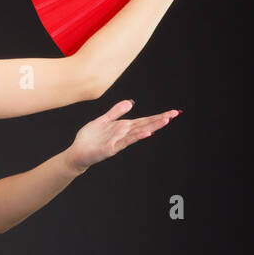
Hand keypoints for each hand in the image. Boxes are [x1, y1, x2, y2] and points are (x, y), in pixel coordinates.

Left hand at [65, 100, 180, 173]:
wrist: (78, 152)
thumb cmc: (89, 138)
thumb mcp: (104, 120)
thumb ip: (117, 111)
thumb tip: (131, 102)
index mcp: (124, 127)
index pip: (144, 120)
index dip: (158, 116)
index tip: (173, 112)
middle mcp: (124, 134)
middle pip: (146, 124)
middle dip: (160, 119)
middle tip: (176, 114)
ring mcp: (119, 141)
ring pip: (139, 132)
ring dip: (153, 126)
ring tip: (166, 121)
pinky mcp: (112, 148)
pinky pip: (126, 141)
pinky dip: (136, 137)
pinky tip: (146, 133)